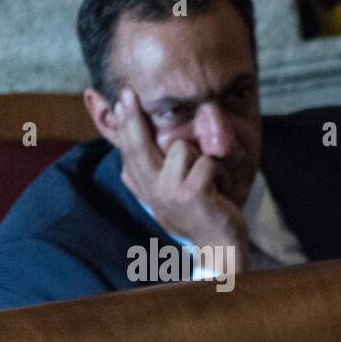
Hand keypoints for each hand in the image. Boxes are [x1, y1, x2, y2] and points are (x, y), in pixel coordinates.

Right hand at [113, 88, 247, 268]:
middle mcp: (153, 190)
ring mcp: (171, 192)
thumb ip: (145, 184)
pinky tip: (218, 190)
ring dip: (200, 157)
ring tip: (207, 179)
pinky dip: (218, 172)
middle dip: (132, 117)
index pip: (129, 151)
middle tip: (127, 93)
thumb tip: (122, 171)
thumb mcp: (164, 202)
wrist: (217, 247)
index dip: (124, 125)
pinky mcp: (193, 194)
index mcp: (146, 188)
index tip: (121, 101)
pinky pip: (206, 162)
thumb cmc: (194, 218)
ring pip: (182, 147)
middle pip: (138, 146)